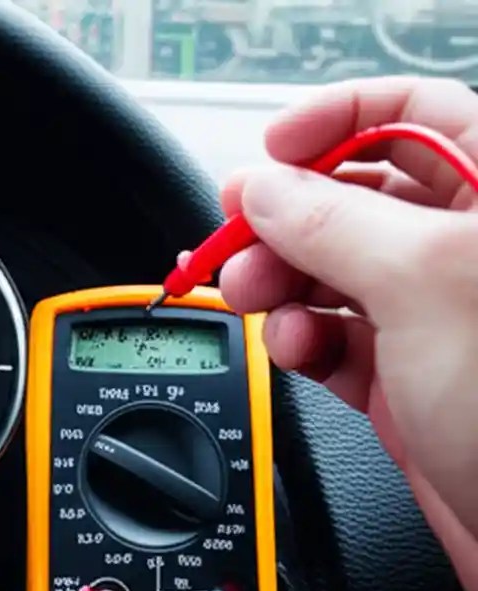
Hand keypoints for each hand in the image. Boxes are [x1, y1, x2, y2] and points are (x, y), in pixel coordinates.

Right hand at [213, 76, 477, 590]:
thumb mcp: (425, 287)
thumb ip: (333, 225)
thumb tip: (264, 190)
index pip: (412, 114)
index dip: (335, 120)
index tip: (272, 151)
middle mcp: (465, 250)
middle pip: (354, 194)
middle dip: (286, 214)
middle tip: (239, 235)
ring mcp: (434, 315)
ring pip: (331, 267)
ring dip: (280, 279)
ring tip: (257, 297)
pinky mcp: (405, 374)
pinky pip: (331, 334)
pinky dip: (300, 339)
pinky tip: (297, 349)